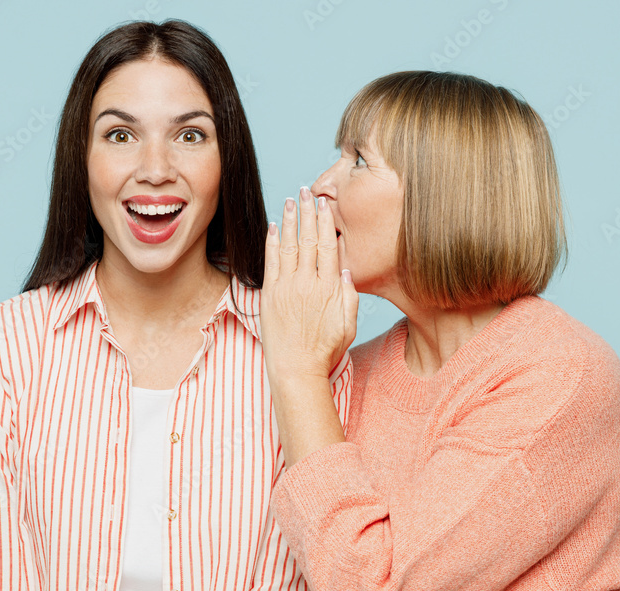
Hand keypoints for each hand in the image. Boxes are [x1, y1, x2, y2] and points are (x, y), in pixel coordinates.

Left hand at [261, 186, 358, 383]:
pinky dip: (271, 242)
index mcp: (330, 288)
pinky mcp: (270, 295)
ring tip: (291, 201)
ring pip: (289, 245)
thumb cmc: (324, 351)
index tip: (325, 204)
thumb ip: (348, 295)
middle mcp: (309, 283)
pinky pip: (271, 262)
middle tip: (308, 191)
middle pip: (309, 239)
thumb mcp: (347, 324)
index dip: (326, 222)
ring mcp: (288, 287)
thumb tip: (346, 269)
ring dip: (289, 220)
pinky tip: (272, 226)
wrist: (297, 370)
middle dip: (308, 213)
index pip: (328, 246)